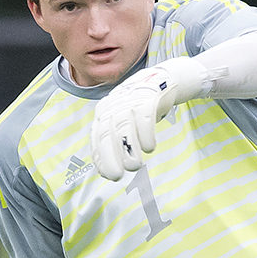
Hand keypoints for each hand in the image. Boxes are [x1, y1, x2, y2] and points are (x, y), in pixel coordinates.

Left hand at [90, 58, 204, 180]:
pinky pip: (144, 119)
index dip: (101, 158)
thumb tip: (105, 172)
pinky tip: (149, 148)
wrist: (159, 82)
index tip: (109, 175)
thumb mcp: (121, 122)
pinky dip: (146, 136)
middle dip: (110, 157)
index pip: (97, 138)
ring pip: (124, 128)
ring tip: (135, 166)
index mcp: (103, 113)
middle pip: (108, 134)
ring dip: (129, 150)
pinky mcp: (148, 99)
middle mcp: (113, 106)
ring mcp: (130, 102)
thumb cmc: (138, 108)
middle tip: (118, 175)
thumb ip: (113, 142)